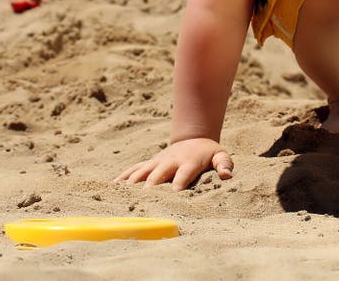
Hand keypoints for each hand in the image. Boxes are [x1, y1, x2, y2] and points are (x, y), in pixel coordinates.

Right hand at [114, 138, 232, 190]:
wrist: (193, 138)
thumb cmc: (208, 153)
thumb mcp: (220, 155)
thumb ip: (224, 164)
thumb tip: (227, 175)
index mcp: (188, 162)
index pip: (183, 174)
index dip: (178, 183)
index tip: (173, 195)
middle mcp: (170, 161)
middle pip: (158, 174)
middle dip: (150, 187)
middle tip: (142, 201)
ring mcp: (157, 162)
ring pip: (142, 172)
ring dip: (132, 184)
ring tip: (121, 198)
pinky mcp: (148, 163)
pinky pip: (132, 170)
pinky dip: (122, 178)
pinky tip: (111, 188)